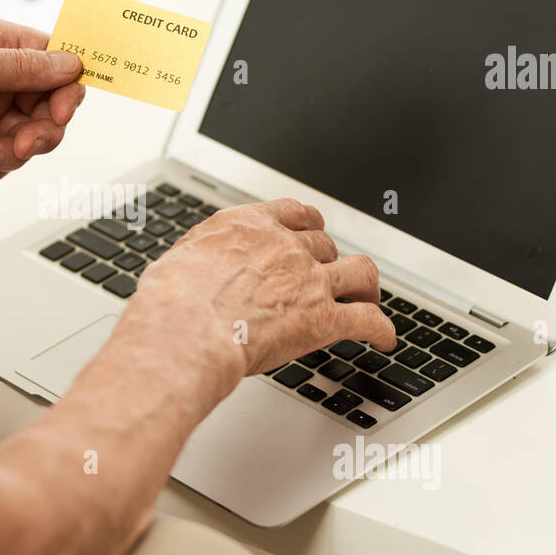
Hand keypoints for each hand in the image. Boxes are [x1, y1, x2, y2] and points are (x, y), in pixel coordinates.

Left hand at [0, 15, 85, 181]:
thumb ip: (22, 67)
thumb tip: (70, 63)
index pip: (51, 59)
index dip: (65, 86)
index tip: (62, 110)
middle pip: (47, 106)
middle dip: (40, 130)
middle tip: (25, 145)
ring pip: (27, 137)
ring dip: (10, 153)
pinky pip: (3, 159)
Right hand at [122, 198, 395, 393]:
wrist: (184, 330)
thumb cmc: (169, 303)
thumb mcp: (177, 263)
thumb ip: (199, 260)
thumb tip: (190, 270)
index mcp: (247, 226)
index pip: (292, 212)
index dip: (307, 224)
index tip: (310, 231)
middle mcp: (283, 246)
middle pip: (324, 245)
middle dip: (328, 262)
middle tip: (327, 280)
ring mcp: (308, 279)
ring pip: (359, 271)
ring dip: (366, 286)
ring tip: (369, 299)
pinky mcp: (323, 317)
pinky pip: (368, 320)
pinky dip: (383, 330)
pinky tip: (386, 341)